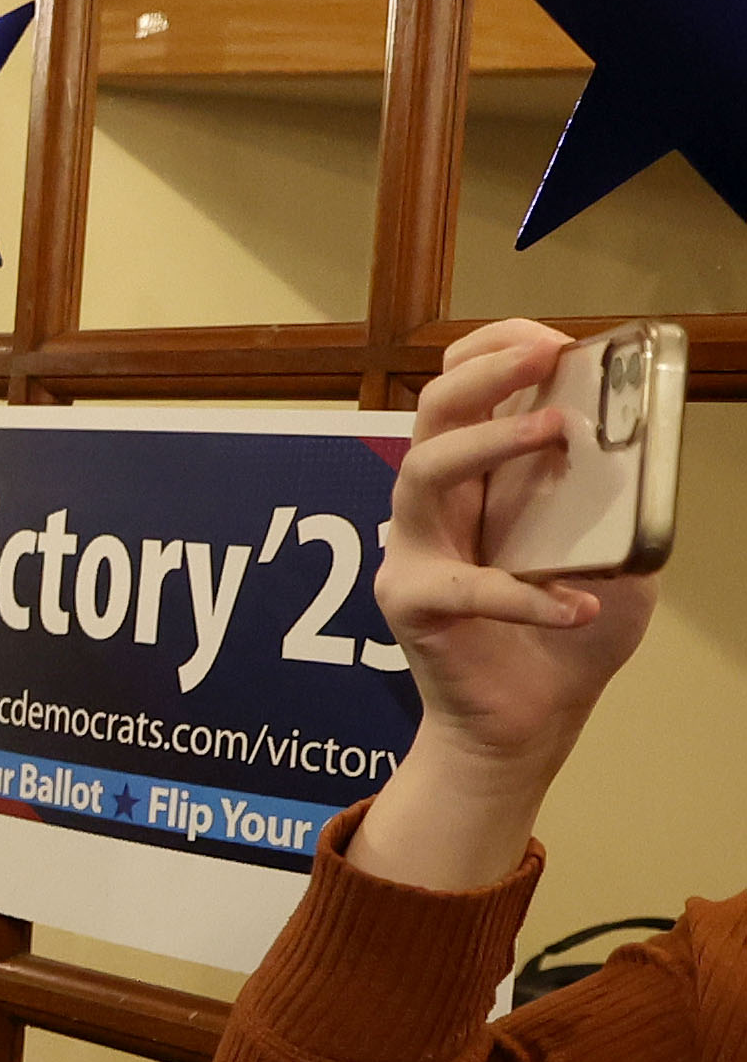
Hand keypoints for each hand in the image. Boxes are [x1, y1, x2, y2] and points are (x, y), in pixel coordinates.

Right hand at [358, 322, 657, 890]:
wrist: (529, 719)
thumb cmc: (566, 632)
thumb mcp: (618, 552)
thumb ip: (621, 503)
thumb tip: (646, 447)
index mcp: (479, 479)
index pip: (460, 389)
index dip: (496, 352)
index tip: (550, 341)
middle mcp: (438, 504)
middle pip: (430, 412)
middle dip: (485, 373)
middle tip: (545, 357)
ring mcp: (417, 552)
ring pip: (425, 473)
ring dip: (491, 443)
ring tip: (557, 432)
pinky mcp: (414, 605)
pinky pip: (466, 589)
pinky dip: (527, 598)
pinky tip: (577, 607)